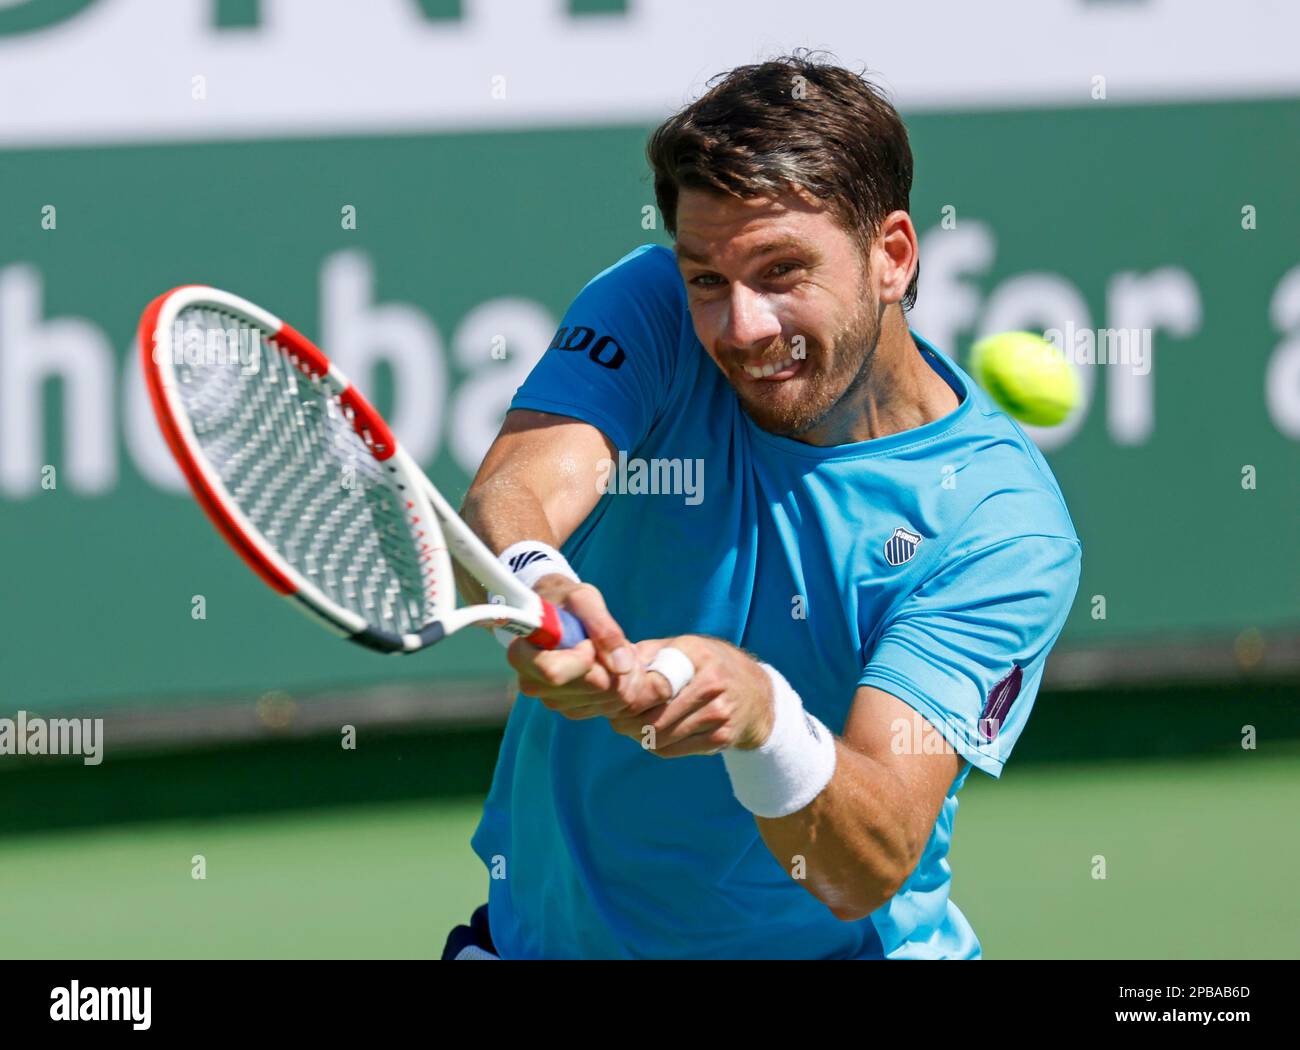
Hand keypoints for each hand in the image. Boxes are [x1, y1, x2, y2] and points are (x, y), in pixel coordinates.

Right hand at [505, 577, 658, 720]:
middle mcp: (533, 684)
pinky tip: (615, 665)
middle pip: (593, 687)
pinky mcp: (573, 710)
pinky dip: (624, 684)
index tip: (588, 640)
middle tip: (618, 641)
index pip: (555, 673)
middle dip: (615, 662)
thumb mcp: (583, 600)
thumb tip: (622, 666)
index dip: (584, 657)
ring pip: (609, 698)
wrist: (558, 611)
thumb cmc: (565, 600)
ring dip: (624, 673)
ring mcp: (553, 701)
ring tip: (615, 649)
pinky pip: (613, 705)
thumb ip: (602, 628)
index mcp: (522, 655)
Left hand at [609, 636, 775, 757]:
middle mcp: (712, 685)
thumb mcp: (684, 646)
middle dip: (627, 723)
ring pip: (661, 738)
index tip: (614, 701)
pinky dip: (656, 746)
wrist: (756, 692)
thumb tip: (608, 660)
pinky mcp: (722, 738)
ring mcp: (719, 714)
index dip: (627, 699)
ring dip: (639, 736)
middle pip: (654, 718)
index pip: (652, 686)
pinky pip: (674, 750)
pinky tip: (652, 736)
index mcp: (697, 656)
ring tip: (630, 727)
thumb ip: (648, 652)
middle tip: (615, 720)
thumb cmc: (708, 664)